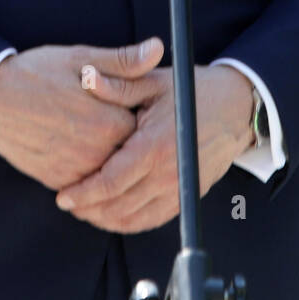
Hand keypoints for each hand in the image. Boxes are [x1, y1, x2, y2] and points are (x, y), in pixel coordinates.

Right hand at [0, 38, 164, 189]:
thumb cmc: (37, 74)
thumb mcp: (82, 59)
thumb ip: (124, 61)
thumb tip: (157, 49)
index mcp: (109, 121)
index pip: (146, 127)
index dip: (141, 114)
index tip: (134, 102)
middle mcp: (97, 153)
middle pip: (130, 151)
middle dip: (127, 136)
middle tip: (109, 115)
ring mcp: (77, 172)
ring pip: (110, 170)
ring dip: (109, 155)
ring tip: (92, 130)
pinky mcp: (59, 183)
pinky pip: (88, 184)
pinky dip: (90, 171)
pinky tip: (80, 147)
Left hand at [52, 63, 254, 232]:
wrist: (236, 106)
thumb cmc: (192, 91)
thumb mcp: (154, 82)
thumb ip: (118, 85)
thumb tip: (87, 77)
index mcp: (154, 146)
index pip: (110, 182)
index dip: (83, 193)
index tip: (62, 196)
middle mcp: (168, 173)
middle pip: (117, 207)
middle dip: (88, 210)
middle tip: (68, 203)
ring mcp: (179, 188)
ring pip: (134, 219)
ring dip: (106, 220)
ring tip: (85, 210)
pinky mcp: (188, 196)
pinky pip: (153, 220)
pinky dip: (130, 223)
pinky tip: (113, 214)